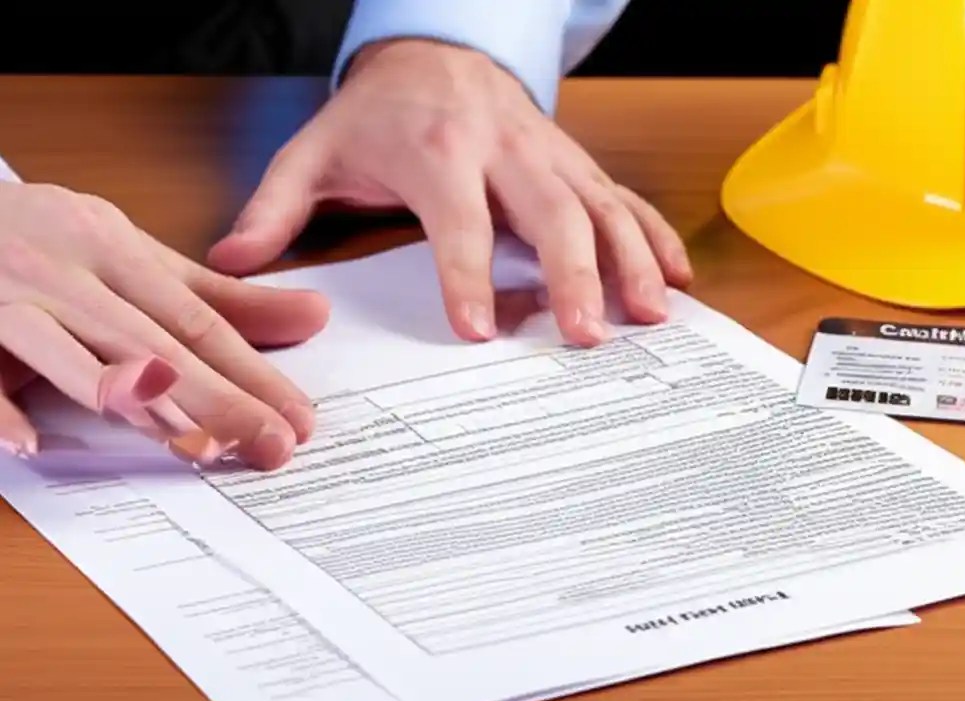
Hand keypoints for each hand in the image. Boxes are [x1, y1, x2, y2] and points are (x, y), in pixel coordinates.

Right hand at [0, 182, 328, 468]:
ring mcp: (1, 298)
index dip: (252, 372)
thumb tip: (316, 316)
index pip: (196, 320)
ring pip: (68, 352)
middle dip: (215, 399)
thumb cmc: (45, 241)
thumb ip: (221, 297)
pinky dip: (0, 409)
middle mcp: (62, 270)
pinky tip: (32, 444)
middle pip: (148, 341)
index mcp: (112, 248)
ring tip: (187, 442)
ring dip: (126, 397)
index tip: (299, 419)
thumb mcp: (133, 257)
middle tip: (269, 447)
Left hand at [207, 39, 692, 346]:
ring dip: (630, 260)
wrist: (437, 47)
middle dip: (574, 275)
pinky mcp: (577, 163)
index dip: (469, 275)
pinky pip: (624, 197)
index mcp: (438, 152)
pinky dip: (654, 236)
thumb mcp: (316, 150)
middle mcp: (505, 151)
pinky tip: (677, 278)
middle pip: (552, 212)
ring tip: (649, 315)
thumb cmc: (379, 112)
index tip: (480, 331)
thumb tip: (233, 265)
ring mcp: (550, 156)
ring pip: (603, 205)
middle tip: (585, 335)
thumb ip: (275, 208)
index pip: (459, 219)